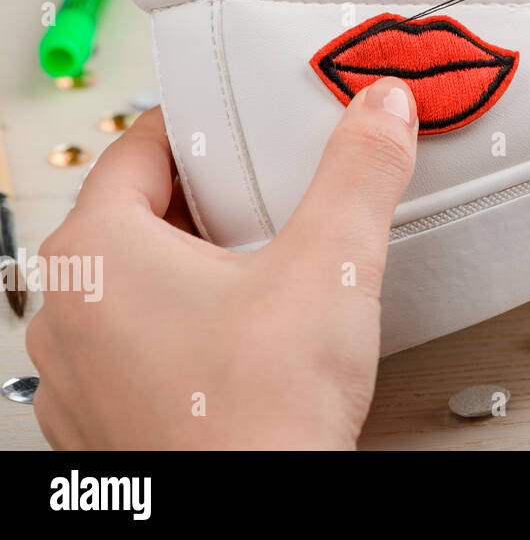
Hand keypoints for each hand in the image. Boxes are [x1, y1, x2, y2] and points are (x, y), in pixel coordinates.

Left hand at [26, 77, 418, 448]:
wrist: (255, 524)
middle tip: (268, 197)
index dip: (199, 130)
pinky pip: (136, 346)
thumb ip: (359, 172)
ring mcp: (79, 376)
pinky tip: (242, 340)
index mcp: (97, 254)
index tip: (239, 127)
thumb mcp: (330, 264)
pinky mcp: (104, 423)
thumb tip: (381, 109)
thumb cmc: (261, 416)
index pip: (137, 150)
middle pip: (135, 216)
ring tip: (261, 270)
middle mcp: (70, 312)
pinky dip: (182, 328)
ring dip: (191, 267)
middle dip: (206, 200)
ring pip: (133, 285)